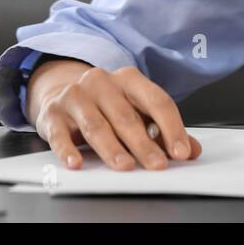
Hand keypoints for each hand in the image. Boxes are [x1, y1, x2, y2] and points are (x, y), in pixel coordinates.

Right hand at [27, 59, 202, 170]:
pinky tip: (77, 163)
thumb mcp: (135, 110)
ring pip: (97, 125)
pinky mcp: (52, 114)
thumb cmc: (105, 104)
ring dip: (112, 148)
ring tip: (125, 166)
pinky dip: (68, 150)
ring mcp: (76, 96)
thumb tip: (190, 150)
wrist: (60, 91)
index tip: (181, 151)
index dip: (172, 128)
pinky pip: (60, 134)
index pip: (157, 101)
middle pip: (127, 117)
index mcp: (130, 78)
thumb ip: (163, 130)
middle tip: (157, 165)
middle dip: (144, 144)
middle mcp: (103, 82)